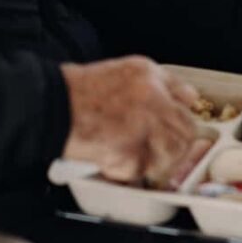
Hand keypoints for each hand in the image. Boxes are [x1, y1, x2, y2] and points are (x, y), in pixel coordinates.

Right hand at [61, 56, 197, 184]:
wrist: (53, 105)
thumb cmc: (83, 90)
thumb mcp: (126, 70)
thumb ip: (159, 81)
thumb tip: (187, 98)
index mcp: (150, 76)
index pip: (188, 99)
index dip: (184, 116)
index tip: (180, 127)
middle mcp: (151, 99)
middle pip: (186, 131)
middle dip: (177, 145)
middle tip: (161, 150)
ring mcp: (142, 127)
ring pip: (170, 155)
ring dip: (157, 161)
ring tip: (137, 156)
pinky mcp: (128, 152)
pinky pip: (142, 171)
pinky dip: (130, 171)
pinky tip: (115, 158)